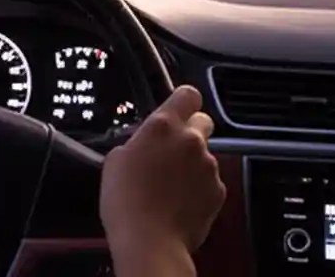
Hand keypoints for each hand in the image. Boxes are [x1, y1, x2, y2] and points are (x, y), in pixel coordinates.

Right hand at [100, 86, 226, 254]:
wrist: (149, 241)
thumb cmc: (125, 201)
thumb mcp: (116, 160)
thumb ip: (138, 142)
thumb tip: (145, 144)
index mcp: (163, 126)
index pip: (188, 94)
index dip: (183, 101)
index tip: (178, 109)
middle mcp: (191, 140)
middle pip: (203, 121)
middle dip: (191, 131)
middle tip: (171, 151)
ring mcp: (208, 166)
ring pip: (205, 156)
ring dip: (192, 165)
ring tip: (169, 187)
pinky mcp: (218, 190)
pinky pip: (210, 182)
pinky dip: (199, 189)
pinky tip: (180, 203)